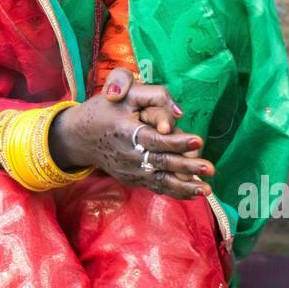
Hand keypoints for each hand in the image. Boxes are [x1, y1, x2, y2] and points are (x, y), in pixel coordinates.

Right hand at [51, 67, 214, 200]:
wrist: (78, 136)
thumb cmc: (105, 110)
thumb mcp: (125, 93)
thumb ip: (153, 95)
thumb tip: (178, 114)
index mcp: (125, 131)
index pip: (154, 139)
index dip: (176, 141)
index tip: (198, 140)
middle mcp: (127, 154)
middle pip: (160, 162)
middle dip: (187, 167)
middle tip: (210, 169)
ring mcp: (128, 170)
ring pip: (160, 180)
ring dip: (184, 186)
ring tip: (207, 189)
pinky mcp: (131, 179)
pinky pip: (155, 187)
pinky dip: (174, 192)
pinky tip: (194, 194)